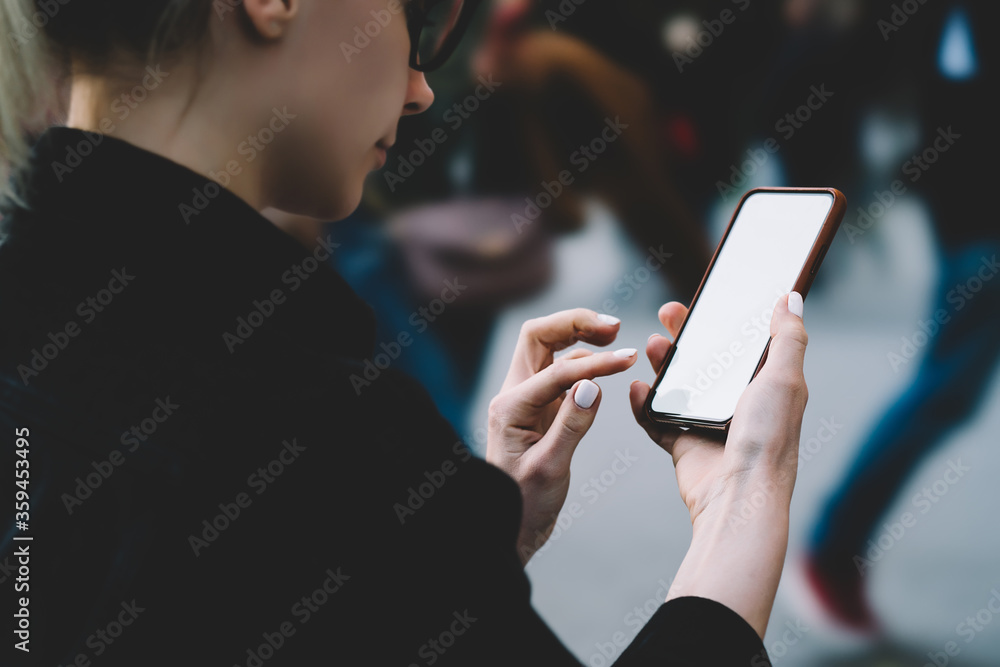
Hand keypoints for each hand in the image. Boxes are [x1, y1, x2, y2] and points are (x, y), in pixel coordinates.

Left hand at [487, 309, 638, 564]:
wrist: (510, 528)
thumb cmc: (524, 503)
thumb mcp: (550, 468)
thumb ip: (571, 425)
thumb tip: (593, 384)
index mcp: (510, 407)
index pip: (556, 370)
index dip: (595, 363)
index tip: (627, 360)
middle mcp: (514, 395)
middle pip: (539, 336)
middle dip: (575, 323)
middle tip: (614, 327)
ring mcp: (526, 398)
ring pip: (549, 349)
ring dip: (579, 337)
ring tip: (615, 341)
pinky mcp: (540, 407)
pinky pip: (560, 371)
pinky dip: (583, 361)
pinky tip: (605, 366)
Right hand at [629, 293, 808, 636]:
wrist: (740, 497)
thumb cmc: (769, 438)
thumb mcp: (784, 378)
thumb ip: (788, 337)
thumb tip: (793, 297)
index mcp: (765, 387)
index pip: (740, 345)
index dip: (722, 321)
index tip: (704, 300)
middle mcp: (737, 406)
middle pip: (705, 362)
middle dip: (685, 336)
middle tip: (667, 312)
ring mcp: (708, 426)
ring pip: (678, 387)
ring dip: (663, 365)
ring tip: (651, 346)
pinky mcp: (684, 446)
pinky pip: (656, 420)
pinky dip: (643, 404)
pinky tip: (636, 387)